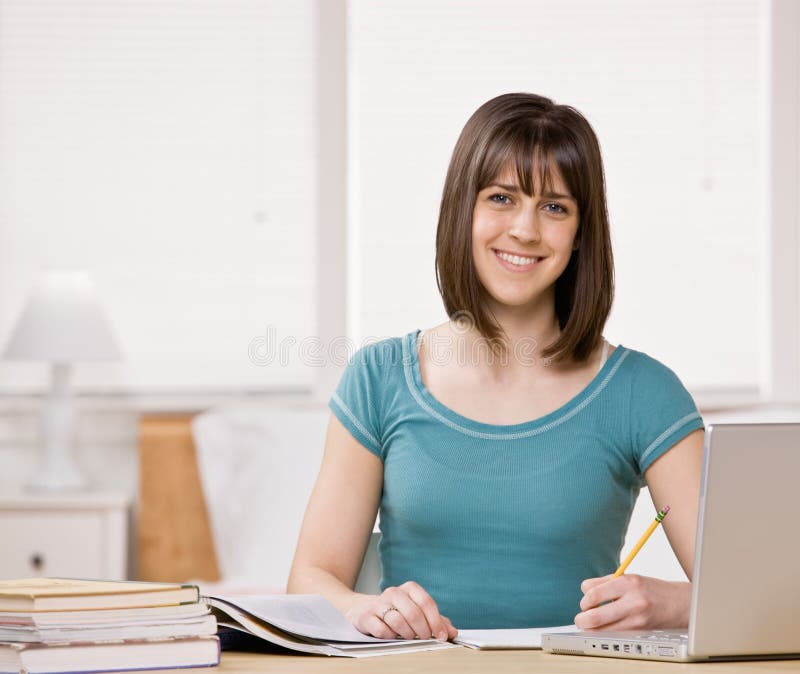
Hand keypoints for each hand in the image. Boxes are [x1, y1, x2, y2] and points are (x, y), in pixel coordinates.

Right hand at [344, 581, 457, 640]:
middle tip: (426, 639)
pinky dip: (391, 637)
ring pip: (398, 621)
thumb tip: (453, 632)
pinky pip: (382, 630)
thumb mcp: (417, 612)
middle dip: (423, 631)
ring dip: (408, 634)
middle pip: (413, 613)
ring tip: (410, 638)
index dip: (436, 622)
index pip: (427, 602)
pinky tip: (392, 636)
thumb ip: (436, 621)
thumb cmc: (397, 611)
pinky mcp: (366, 616)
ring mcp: (378, 603)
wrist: (364, 609)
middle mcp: (393, 592)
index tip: (442, 637)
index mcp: (409, 589)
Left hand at [575, 574, 690, 630]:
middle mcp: (632, 602)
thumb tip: (584, 591)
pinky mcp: (640, 632)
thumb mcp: (629, 578)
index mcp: (627, 583)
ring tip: (594, 623)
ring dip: (593, 629)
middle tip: (581, 618)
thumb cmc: (651, 589)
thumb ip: (605, 583)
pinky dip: (606, 633)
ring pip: (602, 631)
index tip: (586, 602)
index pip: (592, 594)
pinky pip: (615, 635)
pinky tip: (608, 627)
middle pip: (594, 617)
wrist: (680, 603)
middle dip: (582, 620)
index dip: (584, 600)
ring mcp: (637, 620)